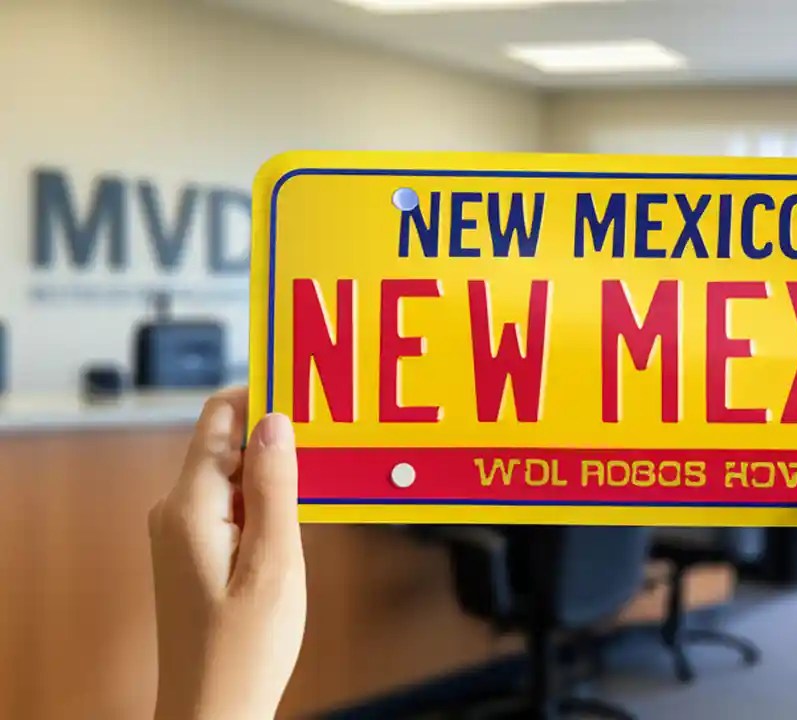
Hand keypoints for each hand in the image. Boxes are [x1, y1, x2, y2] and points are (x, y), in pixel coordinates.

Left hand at [149, 388, 305, 719]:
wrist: (213, 711)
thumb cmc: (243, 651)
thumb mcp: (273, 563)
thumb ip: (274, 487)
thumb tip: (275, 421)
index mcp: (190, 508)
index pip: (218, 417)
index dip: (262, 394)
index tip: (309, 387)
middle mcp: (177, 511)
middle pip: (228, 442)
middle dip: (279, 431)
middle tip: (333, 429)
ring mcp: (184, 531)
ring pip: (234, 474)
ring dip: (278, 468)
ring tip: (326, 470)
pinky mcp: (197, 551)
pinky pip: (234, 503)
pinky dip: (268, 498)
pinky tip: (303, 510)